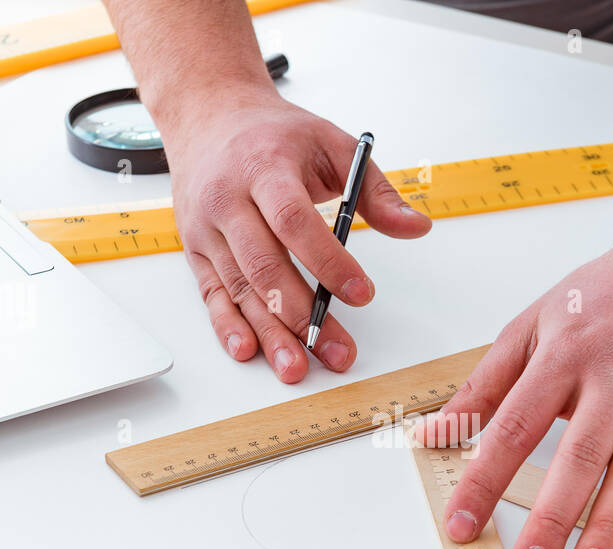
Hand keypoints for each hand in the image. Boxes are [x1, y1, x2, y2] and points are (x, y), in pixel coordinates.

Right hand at [162, 90, 430, 381]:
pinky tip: (249, 351)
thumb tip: (416, 227)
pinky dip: (228, 326)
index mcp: (265, 168)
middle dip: (302, 314)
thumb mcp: (332, 144)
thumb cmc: (275, 136)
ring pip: (239, 289)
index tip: (361, 294)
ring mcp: (207, 229)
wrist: (209, 116)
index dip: (328, 261)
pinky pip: (212, 295)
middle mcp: (228, 200)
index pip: (294, 221)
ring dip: (269, 333)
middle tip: (336, 350)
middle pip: (264, 265)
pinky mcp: (196, 250)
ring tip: (298, 367)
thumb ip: (375, 190)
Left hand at [417, 239, 612, 548]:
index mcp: (562, 357)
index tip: (463, 525)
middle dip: (551, 519)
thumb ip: (483, 385)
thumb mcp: (530, 325)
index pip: (513, 427)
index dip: (484, 480)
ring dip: (612, 528)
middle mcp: (612, 382)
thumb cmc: (603, 298)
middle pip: (578, 458)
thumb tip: (434, 434)